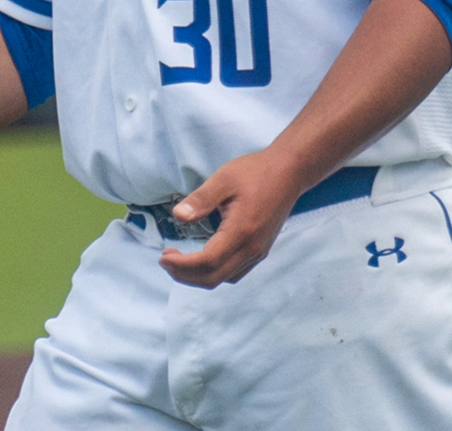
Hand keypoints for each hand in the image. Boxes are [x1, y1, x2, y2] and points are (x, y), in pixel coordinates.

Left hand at [157, 149, 305, 288]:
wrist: (288, 172)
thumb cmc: (255, 172)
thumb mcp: (223, 179)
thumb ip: (201, 199)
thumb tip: (178, 216)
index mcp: (242, 231)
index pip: (207, 262)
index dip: (181, 265)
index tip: (163, 256)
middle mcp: (252, 247)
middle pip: (214, 277)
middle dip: (185, 275)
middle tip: (165, 260)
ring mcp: (259, 251)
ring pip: (225, 278)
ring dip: (198, 276)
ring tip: (178, 260)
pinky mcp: (261, 250)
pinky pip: (235, 272)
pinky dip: (214, 272)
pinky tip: (201, 259)